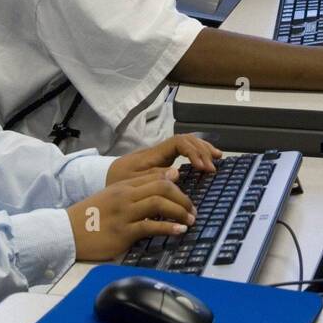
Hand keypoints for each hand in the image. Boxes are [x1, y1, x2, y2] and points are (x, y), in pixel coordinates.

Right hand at [67, 171, 196, 261]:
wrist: (68, 231)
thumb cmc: (91, 216)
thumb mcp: (112, 197)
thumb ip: (135, 190)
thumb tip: (164, 182)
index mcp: (123, 186)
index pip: (156, 177)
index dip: (177, 185)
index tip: (187, 196)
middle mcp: (125, 196)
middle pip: (162, 187)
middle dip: (183, 198)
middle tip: (192, 210)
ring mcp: (124, 213)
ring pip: (159, 203)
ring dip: (180, 211)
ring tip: (190, 220)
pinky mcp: (123, 232)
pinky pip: (150, 226)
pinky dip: (168, 227)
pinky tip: (179, 231)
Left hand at [106, 133, 220, 185]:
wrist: (103, 178)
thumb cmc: (117, 182)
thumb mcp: (132, 183)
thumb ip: (153, 178)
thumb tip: (177, 172)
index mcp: (152, 154)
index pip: (178, 142)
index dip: (194, 152)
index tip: (203, 168)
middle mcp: (159, 150)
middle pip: (186, 140)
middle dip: (202, 150)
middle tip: (213, 168)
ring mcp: (161, 154)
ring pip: (187, 143)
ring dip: (203, 149)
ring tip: (218, 158)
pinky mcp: (162, 161)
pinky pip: (183, 152)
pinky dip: (197, 154)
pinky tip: (206, 162)